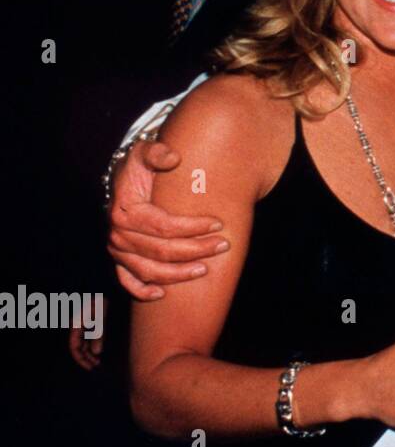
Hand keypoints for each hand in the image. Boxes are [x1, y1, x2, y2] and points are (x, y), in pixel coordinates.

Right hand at [68, 293, 105, 370]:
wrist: (103, 284)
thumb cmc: (101, 297)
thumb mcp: (101, 315)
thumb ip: (99, 333)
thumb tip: (97, 352)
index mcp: (76, 325)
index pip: (75, 346)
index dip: (81, 359)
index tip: (91, 368)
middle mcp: (78, 325)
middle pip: (78, 346)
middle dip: (86, 358)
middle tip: (96, 367)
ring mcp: (83, 323)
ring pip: (83, 342)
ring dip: (90, 352)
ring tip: (99, 362)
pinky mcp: (90, 320)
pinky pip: (89, 336)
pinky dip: (93, 344)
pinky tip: (100, 350)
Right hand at [107, 139, 228, 300]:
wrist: (125, 180)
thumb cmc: (141, 167)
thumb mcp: (146, 152)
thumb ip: (157, 152)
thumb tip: (172, 158)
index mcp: (125, 211)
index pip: (163, 226)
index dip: (192, 228)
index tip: (218, 224)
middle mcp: (118, 234)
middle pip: (161, 251)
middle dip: (195, 250)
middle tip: (223, 246)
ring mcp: (118, 251)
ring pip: (149, 271)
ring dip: (178, 274)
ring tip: (205, 269)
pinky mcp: (120, 261)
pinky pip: (128, 282)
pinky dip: (143, 291)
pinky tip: (163, 295)